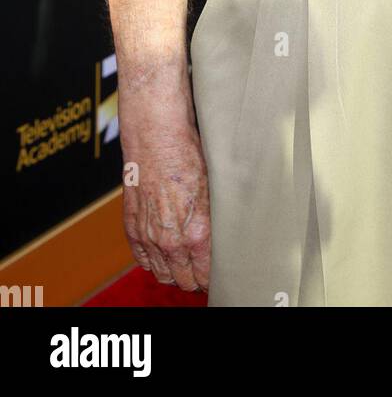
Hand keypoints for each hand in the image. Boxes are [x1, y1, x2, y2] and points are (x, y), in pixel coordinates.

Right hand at [120, 104, 210, 292]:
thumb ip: (217, 221)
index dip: (213, 277)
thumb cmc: (189, 156)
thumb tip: (228, 238)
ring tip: (185, 262)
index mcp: (196, 233)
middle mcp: (171, 240)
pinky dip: (153, 261)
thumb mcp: (215, 189)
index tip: (218, 273)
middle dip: (195, 278)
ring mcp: (149, 236)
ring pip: (163, 275)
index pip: (206, 277)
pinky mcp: (133, 228)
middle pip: (185, 281)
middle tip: (203, 268)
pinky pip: (143, 260)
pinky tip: (164, 253)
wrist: (156, 138)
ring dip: (174, 272)